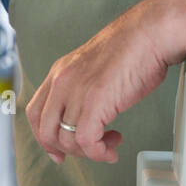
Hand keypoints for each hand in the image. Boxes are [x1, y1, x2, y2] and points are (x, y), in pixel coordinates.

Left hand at [24, 0, 182, 164]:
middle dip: (65, 149)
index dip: (43, 137)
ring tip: (109, 143)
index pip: (35, 112)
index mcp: (60, 72)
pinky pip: (87, 141)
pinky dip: (99, 153)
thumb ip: (82, 88)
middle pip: (45, 130)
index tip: (58, 151)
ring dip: (89, 151)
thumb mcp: (95, 68)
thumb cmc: (133, 48)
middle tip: (87, 151)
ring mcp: (76, 91)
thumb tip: (85, 114)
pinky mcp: (94, 102)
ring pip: (66, 140)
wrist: (150, 33)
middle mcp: (62, 81)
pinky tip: (111, 147)